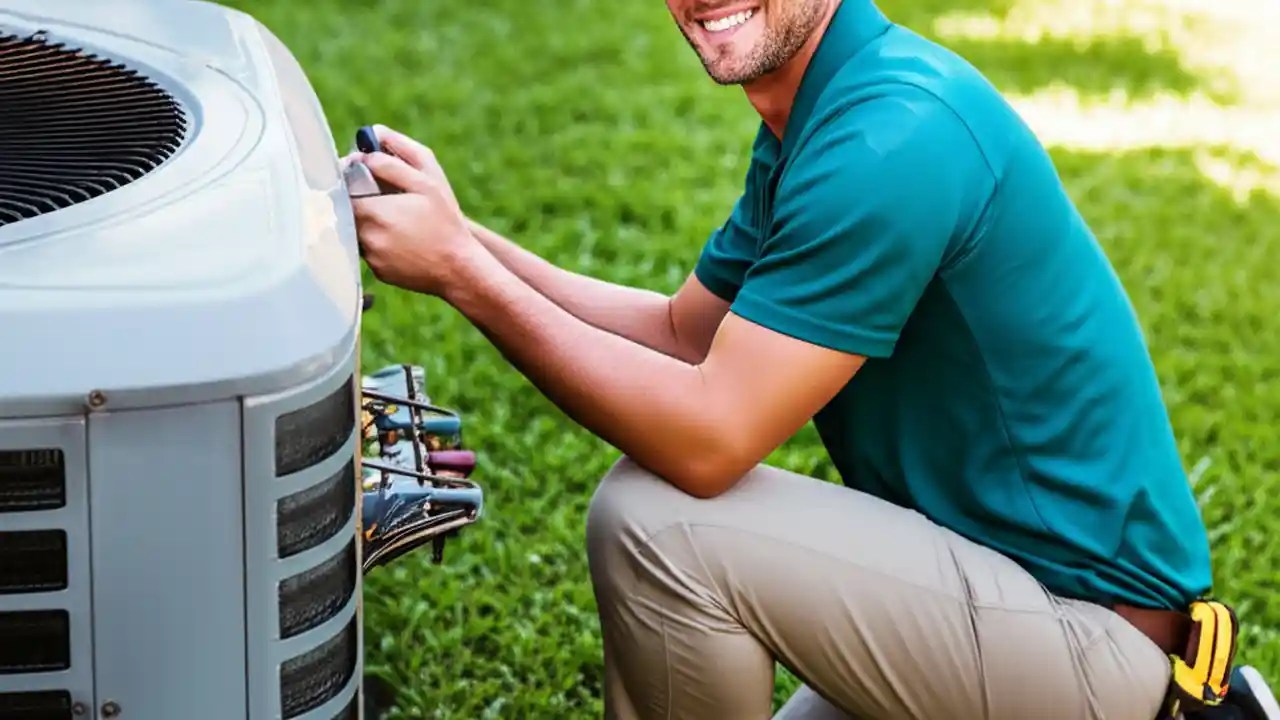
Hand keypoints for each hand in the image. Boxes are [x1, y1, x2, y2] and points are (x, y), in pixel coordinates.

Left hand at [350, 125, 477, 296]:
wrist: (460, 269)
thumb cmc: (446, 222)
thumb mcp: (426, 182)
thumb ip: (394, 158)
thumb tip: (371, 139)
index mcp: (372, 213)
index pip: (340, 191)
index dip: (350, 180)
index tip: (363, 175)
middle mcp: (365, 238)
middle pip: (347, 212)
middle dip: (362, 200)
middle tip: (387, 198)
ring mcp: (371, 258)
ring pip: (359, 232)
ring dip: (372, 222)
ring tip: (401, 221)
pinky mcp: (380, 273)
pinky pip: (372, 251)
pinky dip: (383, 242)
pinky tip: (406, 240)